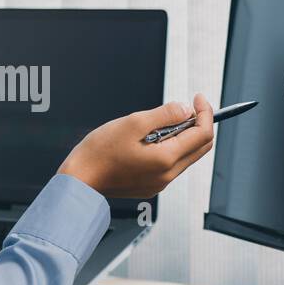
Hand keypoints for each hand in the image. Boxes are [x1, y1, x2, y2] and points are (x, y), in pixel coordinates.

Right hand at [58, 94, 213, 198]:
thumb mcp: (133, 123)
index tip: (197, 98)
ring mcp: (159, 183)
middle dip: (198, 124)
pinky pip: (170, 165)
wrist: (79, 180)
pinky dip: (171, 148)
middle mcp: (167, 175)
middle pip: (200, 148)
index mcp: (166, 159)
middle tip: (187, 107)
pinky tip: (151, 139)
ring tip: (162, 121)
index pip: (202, 134)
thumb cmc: (99, 153)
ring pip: (186, 156)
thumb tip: (185, 109)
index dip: (204, 112)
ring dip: (183, 136)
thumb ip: (164, 114)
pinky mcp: (150, 186)